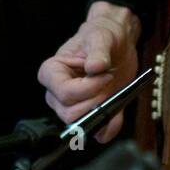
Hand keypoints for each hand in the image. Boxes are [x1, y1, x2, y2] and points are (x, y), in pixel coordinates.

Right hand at [37, 2, 141, 141]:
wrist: (117, 43)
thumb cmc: (102, 36)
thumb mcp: (101, 37)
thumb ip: (98, 51)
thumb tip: (95, 67)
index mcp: (52, 72)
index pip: (63, 93)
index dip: (87, 88)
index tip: (104, 74)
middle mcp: (56, 93)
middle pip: (70, 113)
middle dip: (96, 99)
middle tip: (110, 80)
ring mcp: (71, 107)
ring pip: (82, 124)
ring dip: (103, 109)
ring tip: (111, 87)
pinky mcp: (89, 115)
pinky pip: (97, 133)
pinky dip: (110, 126)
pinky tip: (117, 109)